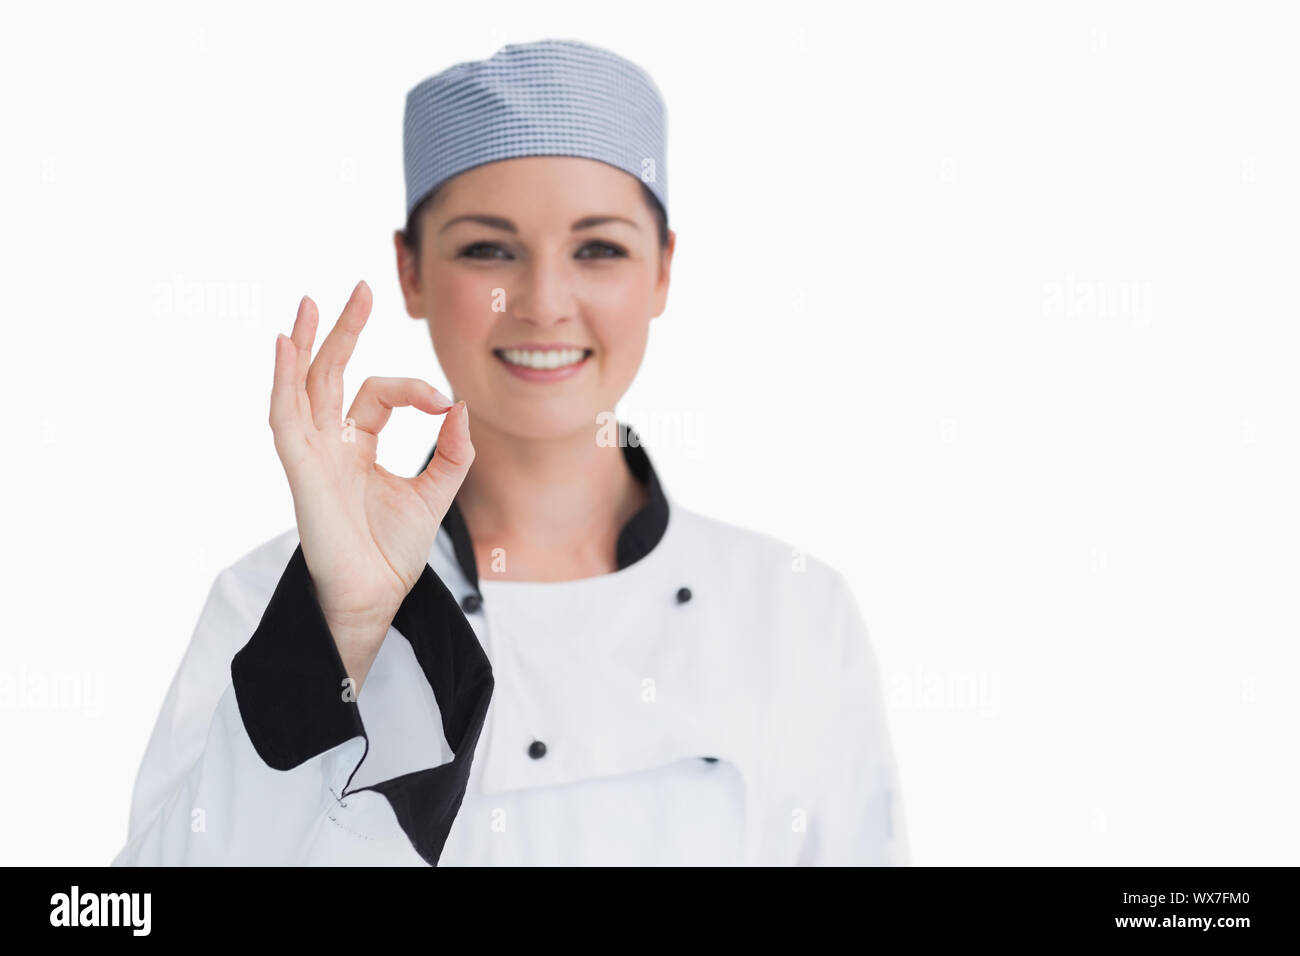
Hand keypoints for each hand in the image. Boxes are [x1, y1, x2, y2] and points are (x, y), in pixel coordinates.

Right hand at [268, 279, 473, 687]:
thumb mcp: (436, 492)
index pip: (377, 394)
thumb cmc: (394, 551)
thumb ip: (452, 451)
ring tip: (307, 304)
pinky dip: (283, 383)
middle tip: (358, 289)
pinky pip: (286, 419)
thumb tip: (460, 406)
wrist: (377, 595)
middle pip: (330, 374)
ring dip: (303, 345)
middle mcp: (329, 444)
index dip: (413, 389)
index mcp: (357, 446)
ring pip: (302, 388)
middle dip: (342, 330)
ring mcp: (312, 456)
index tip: (444, 403)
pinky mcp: (302, 472)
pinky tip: (285, 348)